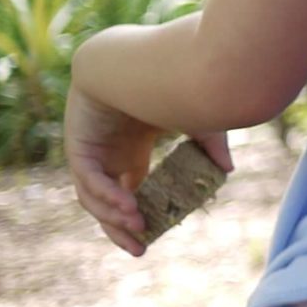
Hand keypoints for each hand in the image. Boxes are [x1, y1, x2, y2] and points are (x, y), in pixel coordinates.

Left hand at [64, 79, 229, 256]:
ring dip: (113, 215)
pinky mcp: (79, 143)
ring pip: (93, 195)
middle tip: (139, 249)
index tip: (153, 237)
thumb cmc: (174, 80)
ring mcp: (91, 148)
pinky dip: (106, 195)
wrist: (145, 57)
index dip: (140, 216)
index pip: (129, 191)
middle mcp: (108, 153)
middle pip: (107, 201)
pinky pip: (87, 179)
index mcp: (132, 150)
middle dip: (120, 228)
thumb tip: (226, 171)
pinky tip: (127, 207)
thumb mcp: (200, 121)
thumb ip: (210, 146)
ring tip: (137, 227)